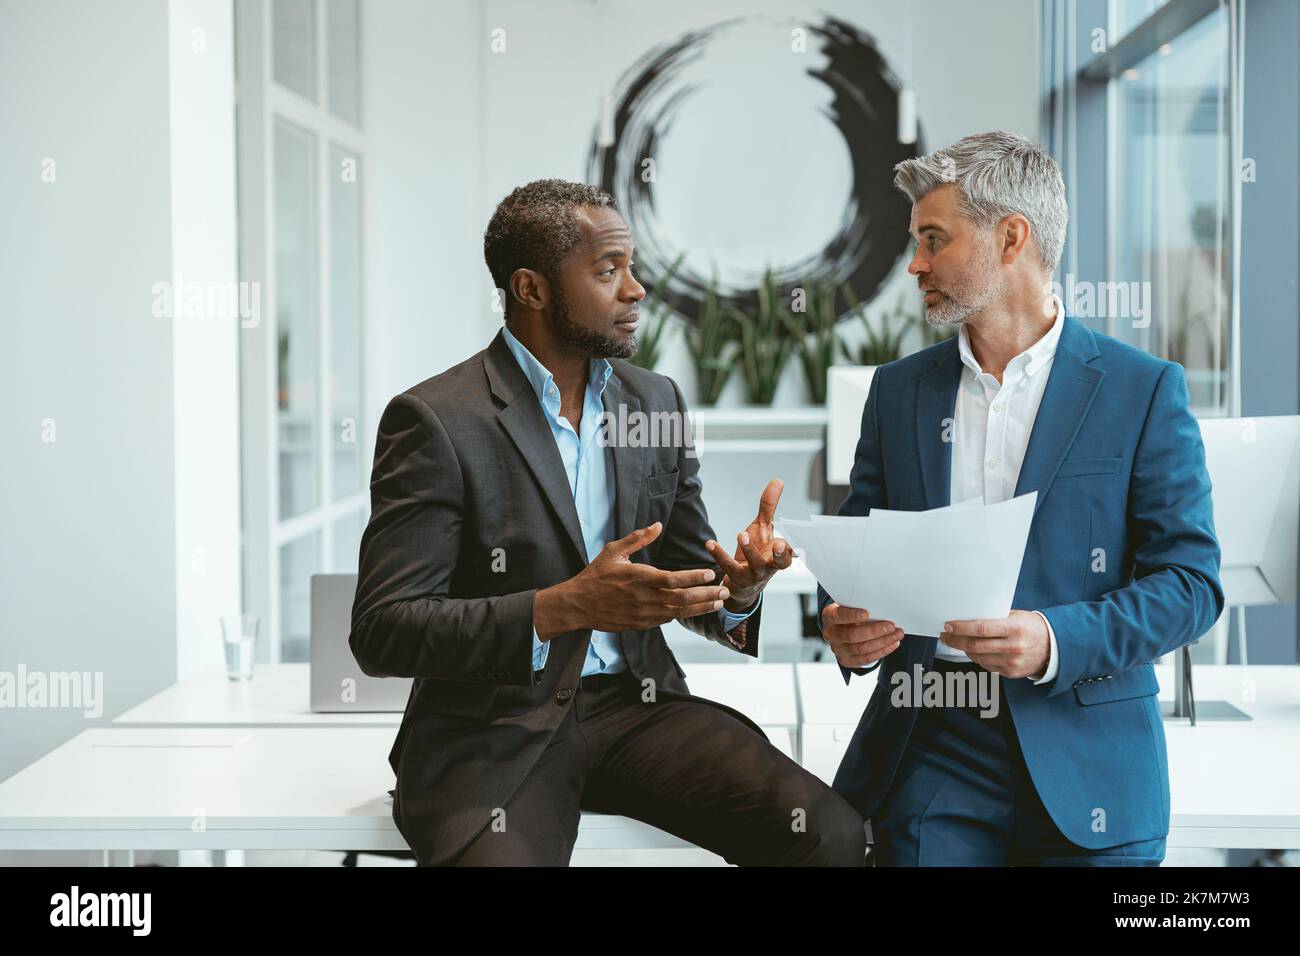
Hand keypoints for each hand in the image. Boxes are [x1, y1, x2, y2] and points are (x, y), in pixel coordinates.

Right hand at [534, 522, 728, 637]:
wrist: (578, 605)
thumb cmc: (596, 575)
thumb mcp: (613, 551)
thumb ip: (637, 538)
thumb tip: (657, 526)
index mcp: (638, 577)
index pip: (672, 579)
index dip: (694, 577)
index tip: (710, 573)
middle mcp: (643, 598)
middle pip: (681, 598)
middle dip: (706, 595)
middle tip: (724, 590)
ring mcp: (643, 614)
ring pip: (678, 612)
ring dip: (700, 607)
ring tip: (718, 602)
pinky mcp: (641, 624)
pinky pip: (667, 620)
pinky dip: (684, 614)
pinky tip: (696, 608)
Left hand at [705, 478, 793, 611]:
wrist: (743, 586)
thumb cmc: (757, 553)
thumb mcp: (763, 529)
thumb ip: (769, 507)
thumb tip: (778, 480)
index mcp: (779, 557)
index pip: (788, 553)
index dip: (788, 550)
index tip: (786, 543)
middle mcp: (769, 567)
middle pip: (778, 563)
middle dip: (780, 554)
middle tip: (780, 544)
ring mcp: (753, 575)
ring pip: (753, 565)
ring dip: (749, 550)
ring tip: (741, 535)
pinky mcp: (736, 579)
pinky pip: (727, 566)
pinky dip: (719, 556)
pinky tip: (710, 544)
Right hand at [820, 603, 902, 668]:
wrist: (842, 628)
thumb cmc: (850, 613)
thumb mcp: (850, 605)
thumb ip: (860, 606)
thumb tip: (882, 608)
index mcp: (830, 616)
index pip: (839, 616)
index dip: (852, 615)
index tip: (867, 613)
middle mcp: (831, 634)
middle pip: (852, 635)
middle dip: (874, 631)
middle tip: (891, 626)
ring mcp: (838, 649)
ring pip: (861, 648)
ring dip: (883, 642)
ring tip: (897, 634)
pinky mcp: (847, 660)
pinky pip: (866, 659)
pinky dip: (882, 651)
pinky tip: (892, 644)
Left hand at [939, 610, 1049, 678]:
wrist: (1053, 646)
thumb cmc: (1031, 627)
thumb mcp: (1016, 616)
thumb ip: (995, 618)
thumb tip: (968, 618)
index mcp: (1014, 628)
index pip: (981, 628)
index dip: (961, 628)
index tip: (948, 626)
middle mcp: (1013, 646)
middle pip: (976, 645)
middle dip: (956, 640)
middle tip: (946, 636)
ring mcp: (1012, 662)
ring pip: (978, 658)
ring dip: (964, 650)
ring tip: (956, 642)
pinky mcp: (1011, 673)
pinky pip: (987, 666)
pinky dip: (977, 659)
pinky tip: (973, 652)